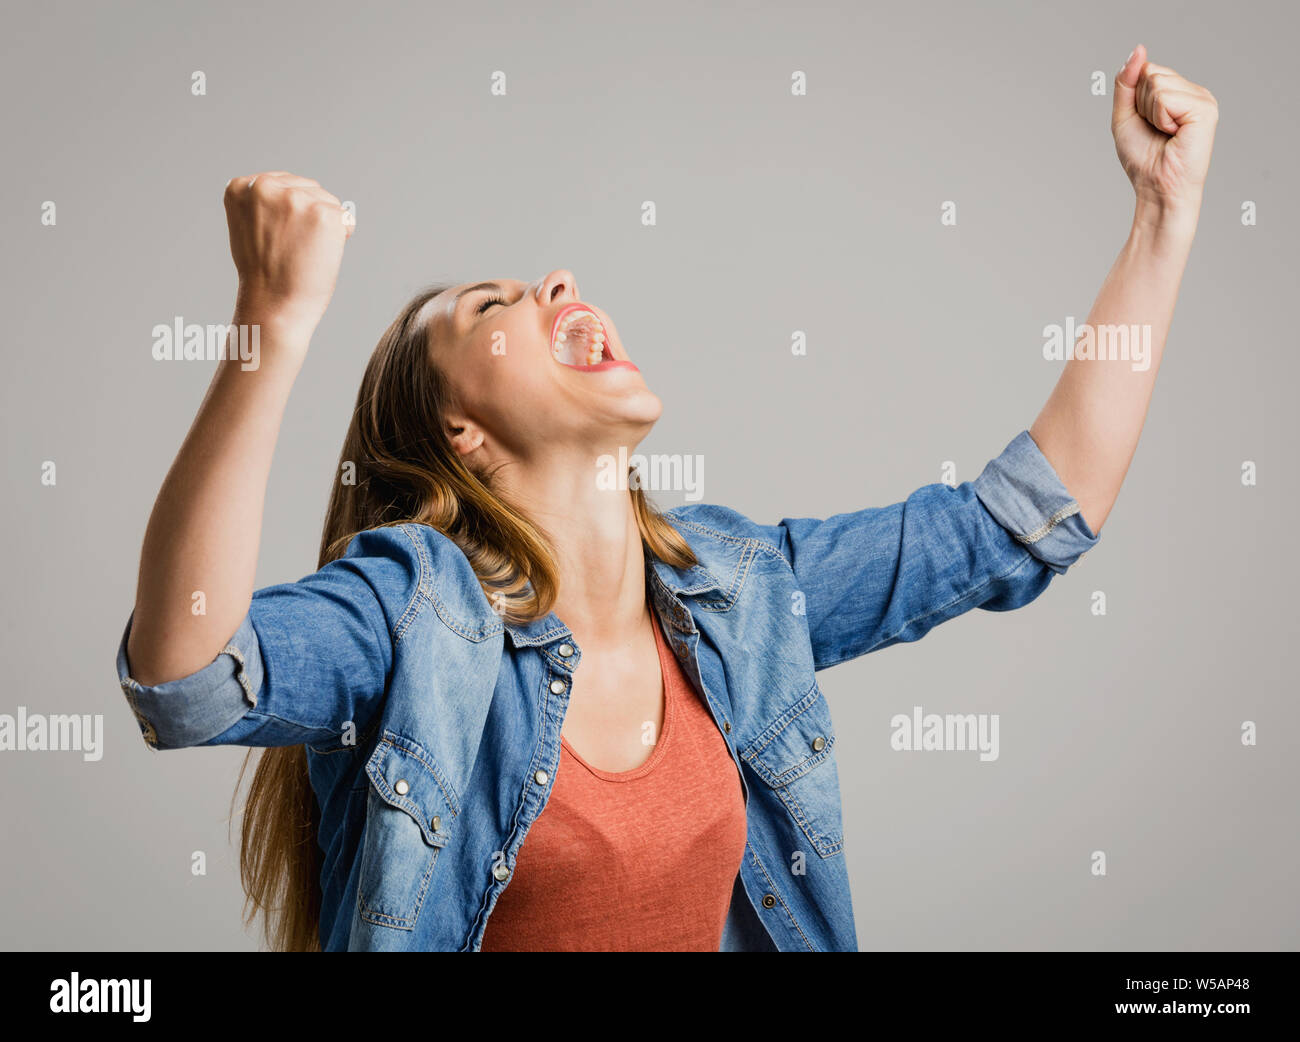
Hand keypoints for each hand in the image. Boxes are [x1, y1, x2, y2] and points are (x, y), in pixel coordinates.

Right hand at [223, 171, 353, 343]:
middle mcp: (264, 186)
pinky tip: (321, 254)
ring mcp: (294, 198)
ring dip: (325, 226)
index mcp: (241, 187)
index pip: (284, 183)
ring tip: (304, 252)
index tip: (280, 238)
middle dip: (310, 216)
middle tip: (293, 248)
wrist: (273, 305)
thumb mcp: (249, 226)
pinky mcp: (322, 213)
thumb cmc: (264, 274)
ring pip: (328, 201)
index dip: (291, 214)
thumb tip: (294, 194)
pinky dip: (342, 236)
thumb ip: (265, 203)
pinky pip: (345, 217)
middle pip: (309, 188)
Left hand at [1112, 45, 1218, 215]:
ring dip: (1150, 114)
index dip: (1134, 98)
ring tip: (1164, 133)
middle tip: (1155, 131)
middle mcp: (1194, 91)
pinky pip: (1165, 98)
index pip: (1146, 70)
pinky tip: (1173, 134)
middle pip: (1150, 73)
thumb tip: (1138, 49)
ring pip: (1156, 84)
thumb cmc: (1143, 159)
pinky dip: (1159, 119)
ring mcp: (1202, 98)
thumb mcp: (1125, 116)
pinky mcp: (1205, 108)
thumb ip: (1126, 83)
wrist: (1156, 188)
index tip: (1145, 123)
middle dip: (1141, 105)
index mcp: (1178, 91)